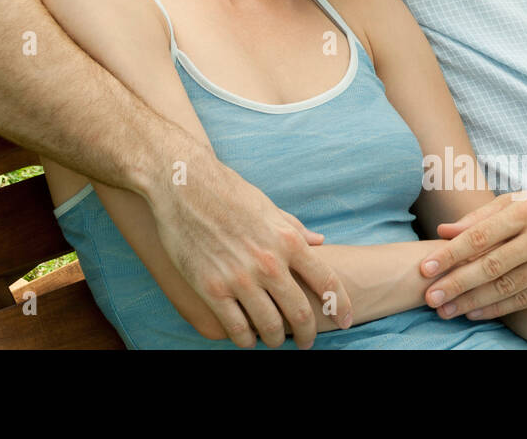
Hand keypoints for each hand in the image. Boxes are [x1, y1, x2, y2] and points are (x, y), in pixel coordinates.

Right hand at [148, 152, 352, 348]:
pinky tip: (247, 337)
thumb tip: (319, 241)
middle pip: (300, 313)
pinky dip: (246, 339)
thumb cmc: (227, 191)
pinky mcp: (211, 288)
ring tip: (273, 340)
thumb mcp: (268, 206)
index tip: (344, 321)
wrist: (183, 185)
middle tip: (306, 342)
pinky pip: (236, 328)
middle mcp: (268, 262)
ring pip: (269, 326)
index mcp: (287, 240)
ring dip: (275, 339)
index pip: (327, 283)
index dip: (340, 307)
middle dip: (307, 334)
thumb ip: (294, 228)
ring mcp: (239, 277)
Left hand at [419, 183, 526, 320]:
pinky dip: (498, 308)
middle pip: (490, 265)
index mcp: (524, 211)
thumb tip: (443, 231)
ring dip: (472, 301)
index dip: (449, 254)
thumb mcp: (517, 199)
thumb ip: (479, 217)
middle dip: (456, 283)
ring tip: (445, 309)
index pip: (479, 236)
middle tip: (429, 297)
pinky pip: (526, 300)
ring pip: (506, 287)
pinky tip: (475, 312)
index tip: (425, 267)